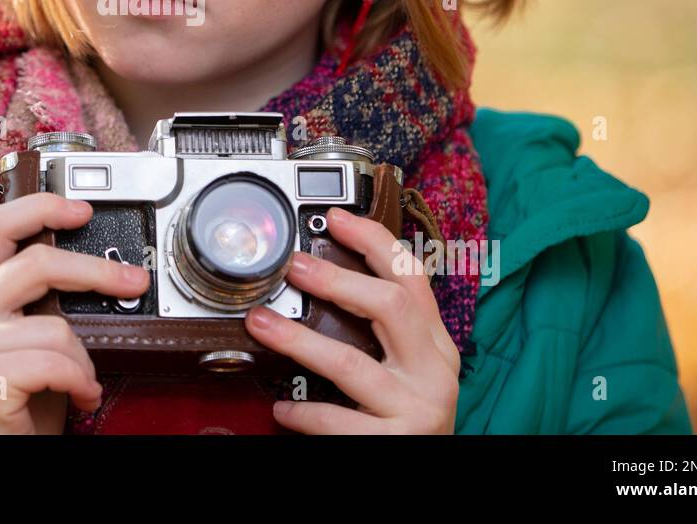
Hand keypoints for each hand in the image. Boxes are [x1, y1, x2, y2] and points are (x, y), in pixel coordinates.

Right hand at [0, 192, 150, 433]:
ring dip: (83, 359)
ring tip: (81, 380)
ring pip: (55, 326)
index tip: (82, 210)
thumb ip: (33, 297)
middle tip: (132, 281)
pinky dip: (80, 382)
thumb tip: (88, 260)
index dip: (41, 208)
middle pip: (36, 264)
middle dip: (96, 272)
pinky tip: (79, 396)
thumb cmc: (16, 397)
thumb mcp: (20, 336)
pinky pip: (55, 363)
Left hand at [244, 206, 460, 433]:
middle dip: (337, 281)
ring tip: (260, 324)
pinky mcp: (396, 444)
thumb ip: (384, 332)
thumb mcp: (411, 369)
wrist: (431, 479)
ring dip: (298, 341)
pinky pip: (339, 422)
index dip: (374, 242)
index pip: (411, 278)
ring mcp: (417, 408)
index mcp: (436, 345)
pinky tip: (281, 408)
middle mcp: (433, 372)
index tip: (336, 218)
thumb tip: (324, 282)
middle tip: (293, 266)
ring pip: (351, 364)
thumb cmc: (408, 418)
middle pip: (390, 306)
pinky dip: (304, 412)